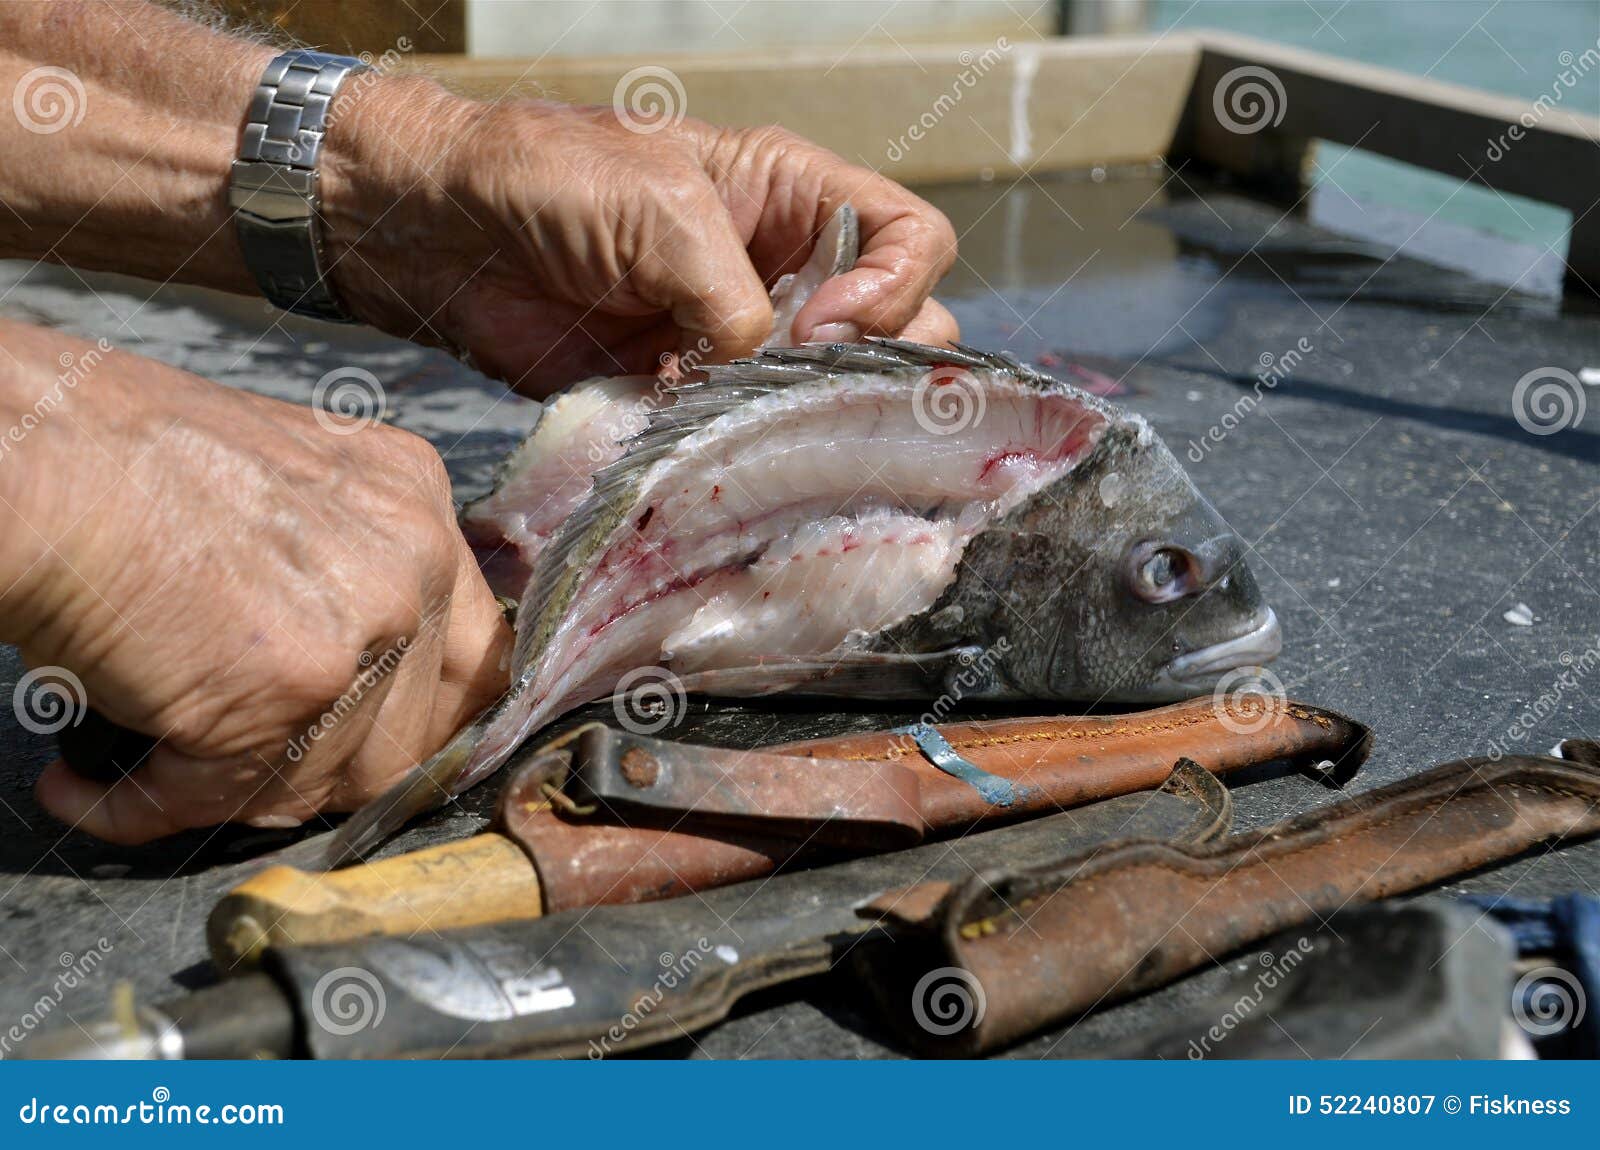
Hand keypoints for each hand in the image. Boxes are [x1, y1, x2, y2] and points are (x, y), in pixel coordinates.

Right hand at [0, 323, 510, 843]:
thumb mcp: (272, 489)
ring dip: (225, 790)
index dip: (411, 721)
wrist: (30, 456)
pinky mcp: (297, 684)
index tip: (356, 753)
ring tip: (140, 768)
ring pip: (323, 778)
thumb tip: (338, 682)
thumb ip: (332, 571)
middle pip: (414, 733)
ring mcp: (368, 621)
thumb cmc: (110, 454)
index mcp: (412, 503)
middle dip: (323, 773)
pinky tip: (86, 784)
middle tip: (236, 771)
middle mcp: (412, 558)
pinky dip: (144, 806)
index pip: (468, 656)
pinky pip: (226, 795)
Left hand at [319, 83, 959, 393]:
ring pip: (822, 395)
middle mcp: (781, 272)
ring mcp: (735, 340)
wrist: (438, 232)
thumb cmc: (546, 179)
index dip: (894, 287)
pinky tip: (715, 458)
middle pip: (893, 327)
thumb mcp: (660, 207)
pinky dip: (739, 453)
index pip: (910, 239)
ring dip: (809, 419)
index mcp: (793, 199)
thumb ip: (733, 297)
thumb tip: (758, 378)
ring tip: (762, 429)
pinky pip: (741, 435)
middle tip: (804, 386)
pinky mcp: (684, 395)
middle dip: (871, 363)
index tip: (825, 325)